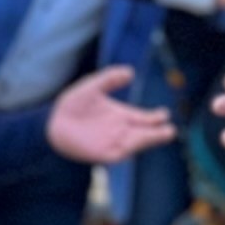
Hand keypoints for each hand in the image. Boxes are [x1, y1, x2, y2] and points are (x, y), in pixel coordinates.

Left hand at [45, 66, 175, 166]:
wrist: (53, 123)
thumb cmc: (72, 105)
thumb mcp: (92, 87)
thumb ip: (110, 78)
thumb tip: (130, 71)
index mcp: (121, 115)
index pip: (143, 118)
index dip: (155, 118)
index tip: (165, 114)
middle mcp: (121, 130)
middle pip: (144, 132)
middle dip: (157, 132)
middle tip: (170, 129)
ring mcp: (113, 142)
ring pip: (137, 142)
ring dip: (150, 139)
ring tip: (164, 134)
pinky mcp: (105, 153)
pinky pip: (123, 150)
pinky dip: (133, 145)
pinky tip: (140, 139)